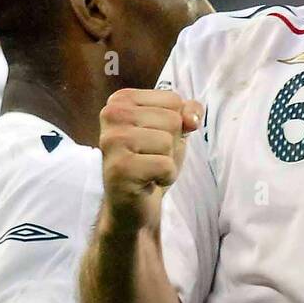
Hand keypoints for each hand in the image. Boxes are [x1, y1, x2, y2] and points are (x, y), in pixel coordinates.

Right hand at [99, 88, 201, 231]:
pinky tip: (149, 181)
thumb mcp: (174, 130)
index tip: (154, 139)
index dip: (175, 125)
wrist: (133, 203)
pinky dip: (166, 176)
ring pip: (168, 142)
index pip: (174, 100)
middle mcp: (111, 114)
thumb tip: (192, 118)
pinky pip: (165, 165)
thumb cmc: (151, 161)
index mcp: (121, 99)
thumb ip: (188, 112)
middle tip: (151, 157)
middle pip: (172, 120)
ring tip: (149, 168)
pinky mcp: (119, 167)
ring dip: (167, 161)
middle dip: (171, 144)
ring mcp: (112, 141)